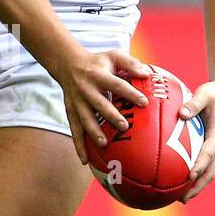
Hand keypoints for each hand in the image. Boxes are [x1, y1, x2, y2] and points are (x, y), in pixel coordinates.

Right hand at [56, 48, 153, 165]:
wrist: (67, 64)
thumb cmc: (97, 62)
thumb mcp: (113, 55)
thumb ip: (130, 63)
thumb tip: (147, 74)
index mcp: (98, 75)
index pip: (116, 84)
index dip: (130, 93)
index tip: (145, 102)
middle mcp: (86, 89)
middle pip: (99, 104)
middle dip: (111, 116)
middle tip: (124, 127)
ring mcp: (76, 102)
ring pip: (84, 119)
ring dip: (93, 132)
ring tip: (104, 144)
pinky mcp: (70, 112)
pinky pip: (74, 130)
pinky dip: (78, 145)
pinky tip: (85, 160)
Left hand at [178, 75, 214, 201]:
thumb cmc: (213, 93)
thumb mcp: (204, 94)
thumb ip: (193, 104)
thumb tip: (182, 114)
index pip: (209, 152)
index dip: (200, 165)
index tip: (191, 176)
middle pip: (211, 171)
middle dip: (198, 186)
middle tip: (183, 198)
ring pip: (210, 172)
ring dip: (198, 186)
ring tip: (182, 199)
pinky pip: (207, 166)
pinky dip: (198, 177)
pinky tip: (183, 184)